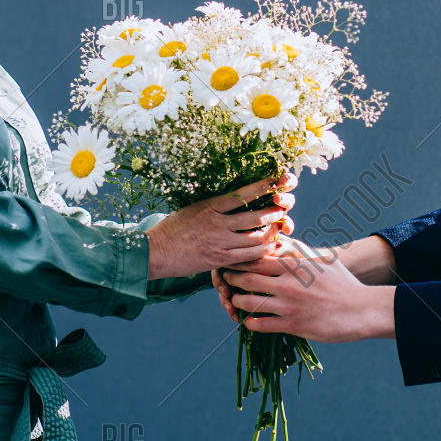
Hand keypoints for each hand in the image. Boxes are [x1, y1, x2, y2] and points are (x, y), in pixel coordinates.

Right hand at [146, 172, 297, 279]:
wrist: (156, 251)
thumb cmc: (173, 227)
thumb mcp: (193, 208)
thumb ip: (215, 205)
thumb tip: (235, 197)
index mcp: (210, 206)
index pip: (243, 193)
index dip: (263, 186)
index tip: (278, 180)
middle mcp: (217, 224)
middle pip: (255, 217)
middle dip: (273, 212)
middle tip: (283, 209)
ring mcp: (220, 243)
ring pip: (255, 238)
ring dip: (271, 233)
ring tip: (279, 229)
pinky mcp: (219, 260)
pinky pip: (247, 257)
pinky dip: (261, 251)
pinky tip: (269, 247)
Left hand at [213, 234, 395, 319]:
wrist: (361, 310)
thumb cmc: (342, 282)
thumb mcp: (321, 260)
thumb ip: (297, 250)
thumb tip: (278, 238)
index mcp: (294, 264)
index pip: (256, 256)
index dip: (239, 258)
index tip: (232, 260)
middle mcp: (288, 283)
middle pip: (246, 278)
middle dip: (231, 279)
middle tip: (226, 280)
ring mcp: (289, 305)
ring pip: (248, 303)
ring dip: (237, 302)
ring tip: (235, 301)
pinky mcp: (292, 326)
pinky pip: (260, 325)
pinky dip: (249, 322)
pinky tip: (249, 320)